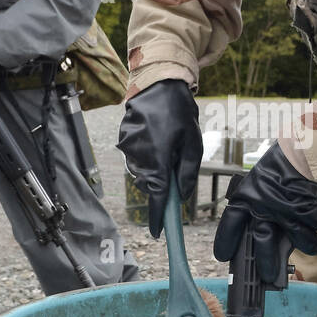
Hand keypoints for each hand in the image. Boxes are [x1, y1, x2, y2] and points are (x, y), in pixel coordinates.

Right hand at [116, 79, 202, 237]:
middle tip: (176, 162)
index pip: (156, 196)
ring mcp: (128, 148)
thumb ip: (188, 173)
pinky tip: (155, 135)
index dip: (157, 217)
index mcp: (159, 159)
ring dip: (154, 166)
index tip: (157, 233)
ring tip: (167, 142)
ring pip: (142, 170)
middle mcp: (139, 156)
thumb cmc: (180, 113)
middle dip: (162, 182)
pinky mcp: (122, 139)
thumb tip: (181, 196)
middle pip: (150, 184)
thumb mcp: (193, 144)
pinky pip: (135, 156)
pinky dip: (146, 153)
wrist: (159, 83)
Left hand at [213, 142, 316, 281]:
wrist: (301, 150)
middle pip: (262, 241)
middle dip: (266, 262)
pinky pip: (314, 226)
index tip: (222, 257)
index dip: (225, 242)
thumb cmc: (279, 169)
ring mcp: (286, 207)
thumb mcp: (259, 185)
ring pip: (296, 238)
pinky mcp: (306, 206)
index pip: (230, 222)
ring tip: (310, 244)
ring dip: (306, 244)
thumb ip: (256, 208)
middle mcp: (264, 204)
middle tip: (267, 275)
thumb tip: (258, 236)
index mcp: (247, 196)